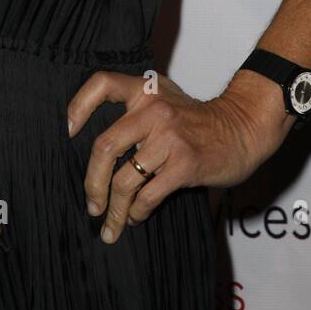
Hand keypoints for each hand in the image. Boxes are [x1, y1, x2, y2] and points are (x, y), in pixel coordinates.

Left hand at [67, 69, 292, 243]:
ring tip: (110, 225)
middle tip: (91, 204)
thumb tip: (97, 148)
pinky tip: (136, 218)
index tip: (68, 131)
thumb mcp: (166, 98)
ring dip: (113, 209)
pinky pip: (148, 195)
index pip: (102, 84)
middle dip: (91, 183)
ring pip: (124, 180)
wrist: (243, 129)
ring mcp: (169, 137)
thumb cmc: (199, 120)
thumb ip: (135, 110)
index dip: (79, 106)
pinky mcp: (185, 164)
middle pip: (104, 147)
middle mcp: (153, 109)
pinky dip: (137, 212)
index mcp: (145, 90)